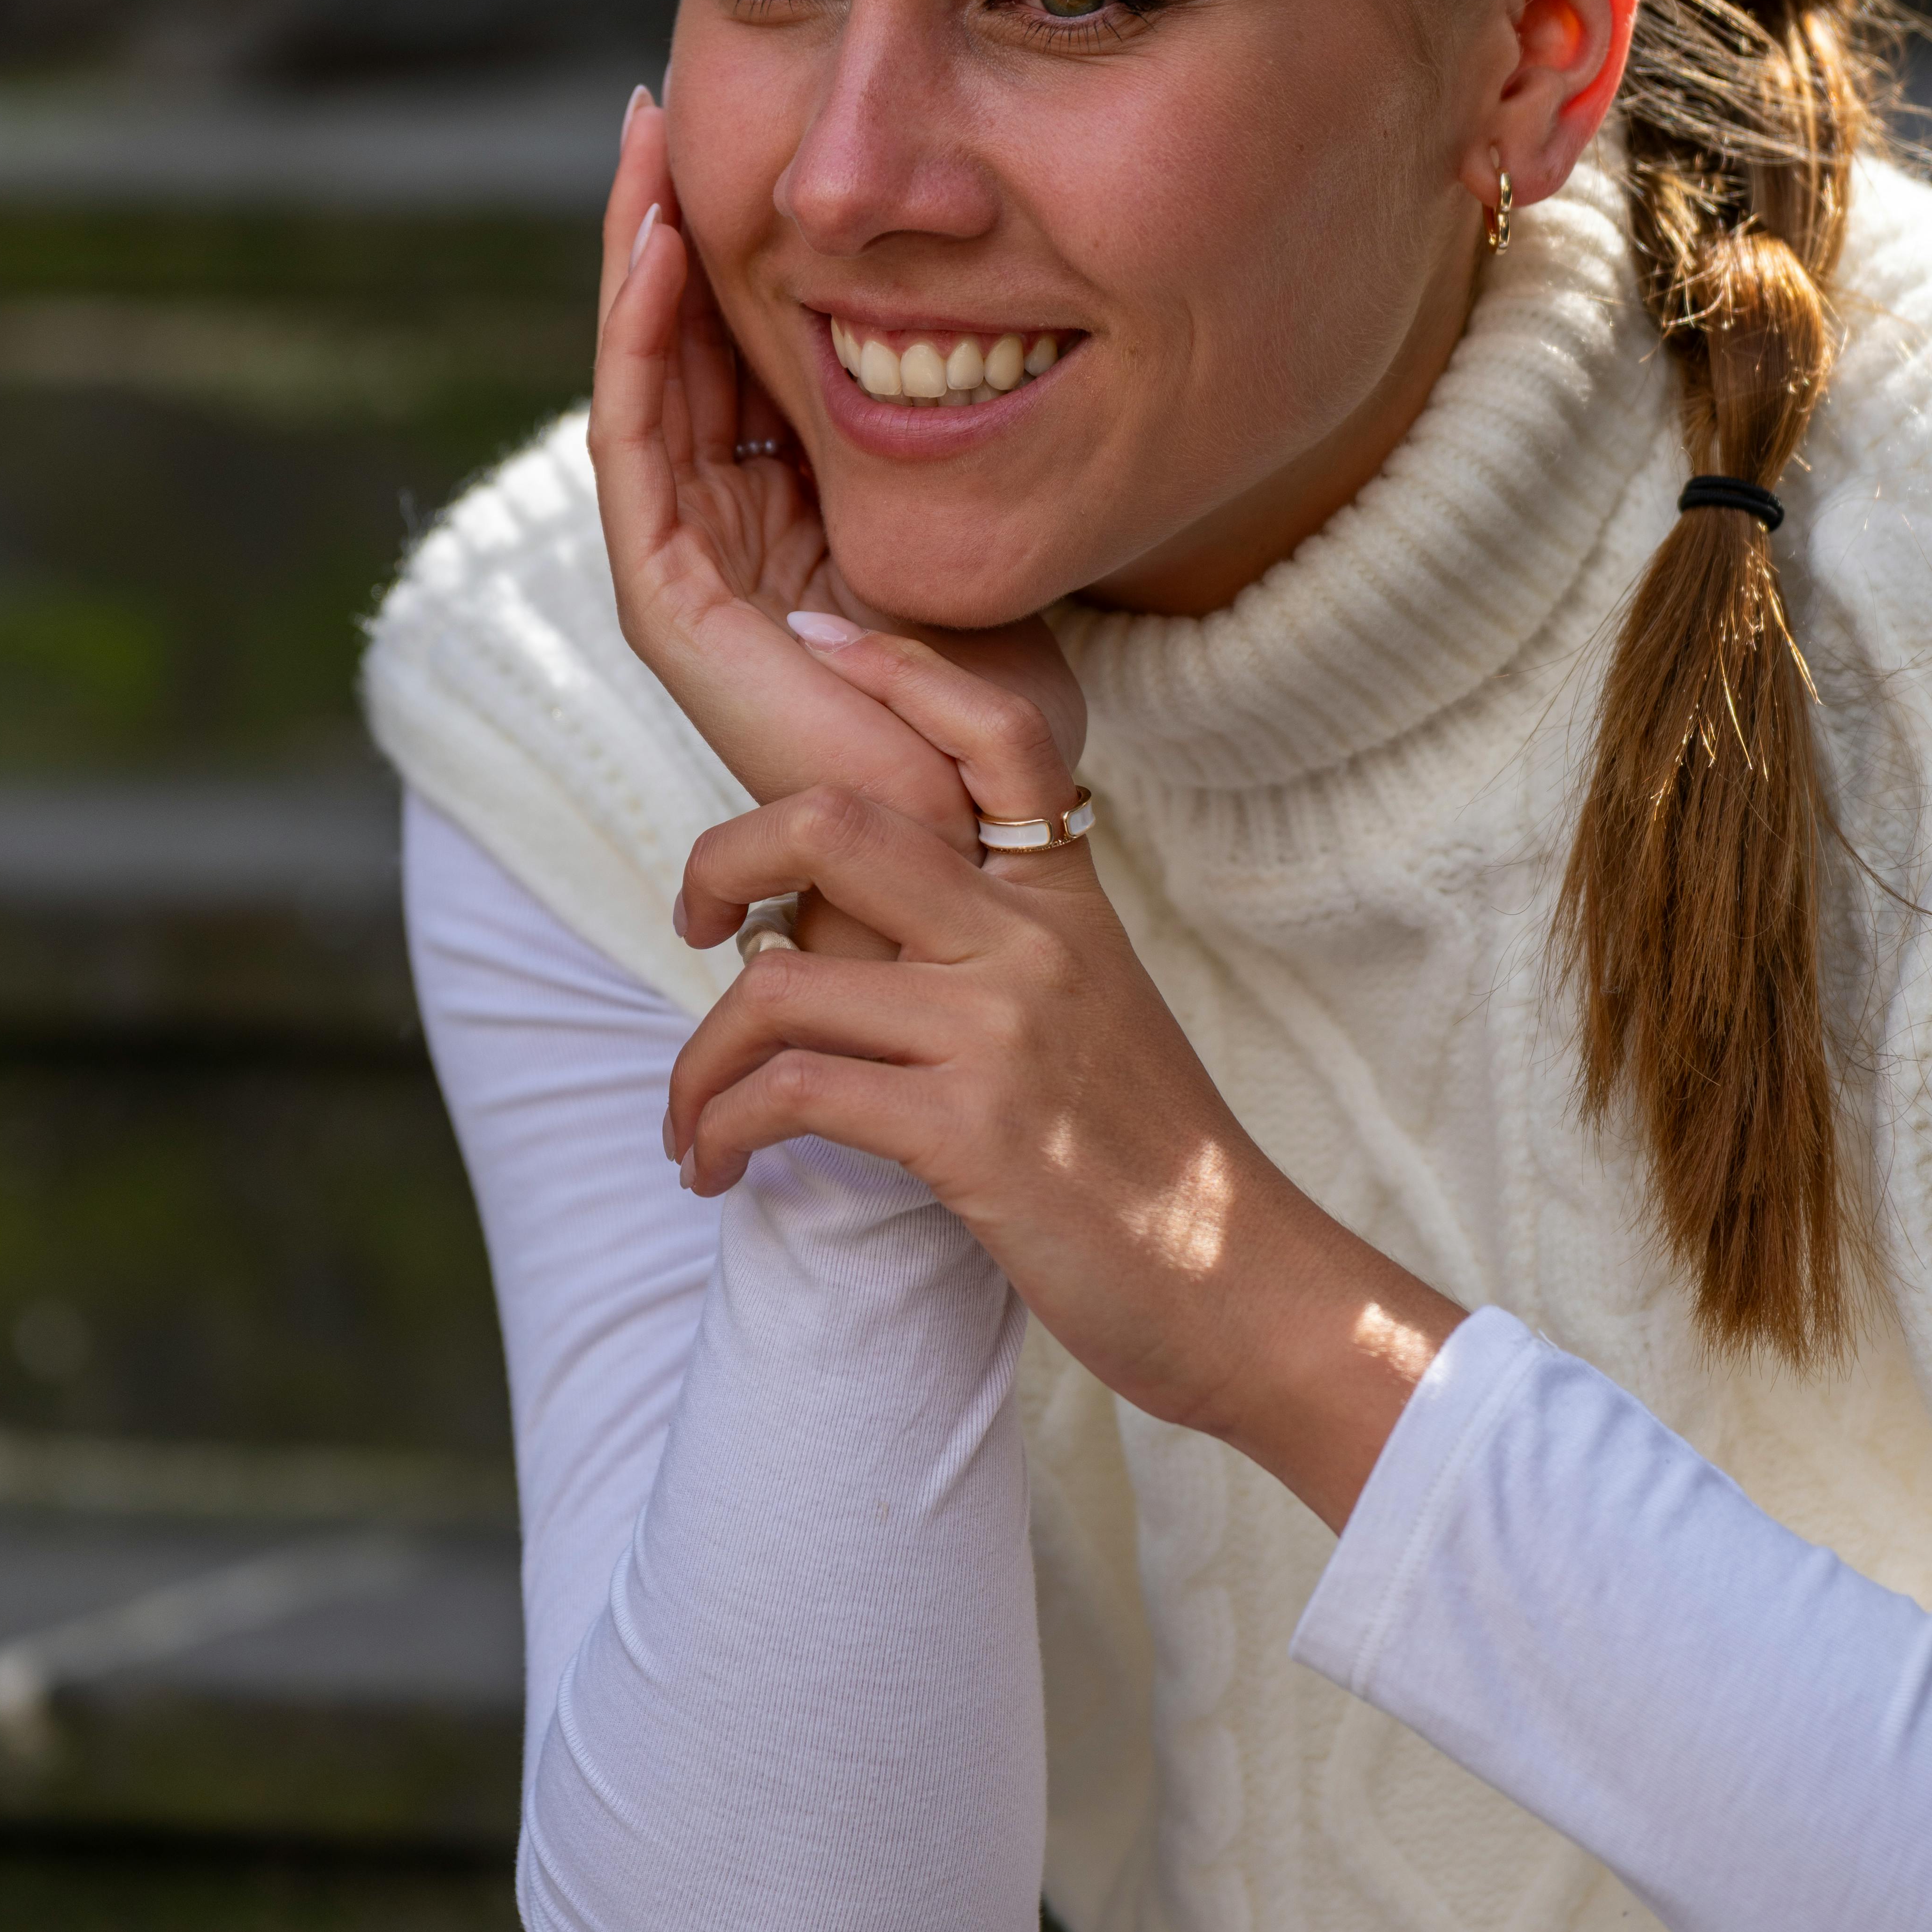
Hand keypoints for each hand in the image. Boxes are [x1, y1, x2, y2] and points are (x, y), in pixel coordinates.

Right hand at [588, 91, 1082, 942]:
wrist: (971, 837)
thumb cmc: (991, 722)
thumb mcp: (984, 548)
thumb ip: (958, 468)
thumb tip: (986, 345)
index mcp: (785, 520)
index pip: (738, 359)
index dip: (730, 252)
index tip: (740, 145)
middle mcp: (721, 535)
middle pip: (676, 352)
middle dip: (661, 227)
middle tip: (656, 108)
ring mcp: (685, 567)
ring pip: (643, 380)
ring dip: (634, 261)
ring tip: (640, 149)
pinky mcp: (668, 601)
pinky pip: (639, 443)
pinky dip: (641, 345)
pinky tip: (653, 252)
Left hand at [662, 627, 1463, 1529]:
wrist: (1242, 1286)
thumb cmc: (1148, 1166)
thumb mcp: (1091, 1016)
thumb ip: (993, 951)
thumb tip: (836, 926)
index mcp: (1066, 900)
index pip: (989, 732)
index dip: (894, 668)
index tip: (809, 645)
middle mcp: (1030, 942)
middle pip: (835, 822)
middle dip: (721, 861)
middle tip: (693, 925)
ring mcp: (998, 1030)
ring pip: (778, 984)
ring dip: (696, 1064)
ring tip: (689, 1126)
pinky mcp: (966, 1130)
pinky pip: (790, 1092)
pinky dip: (723, 1131)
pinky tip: (718, 1174)